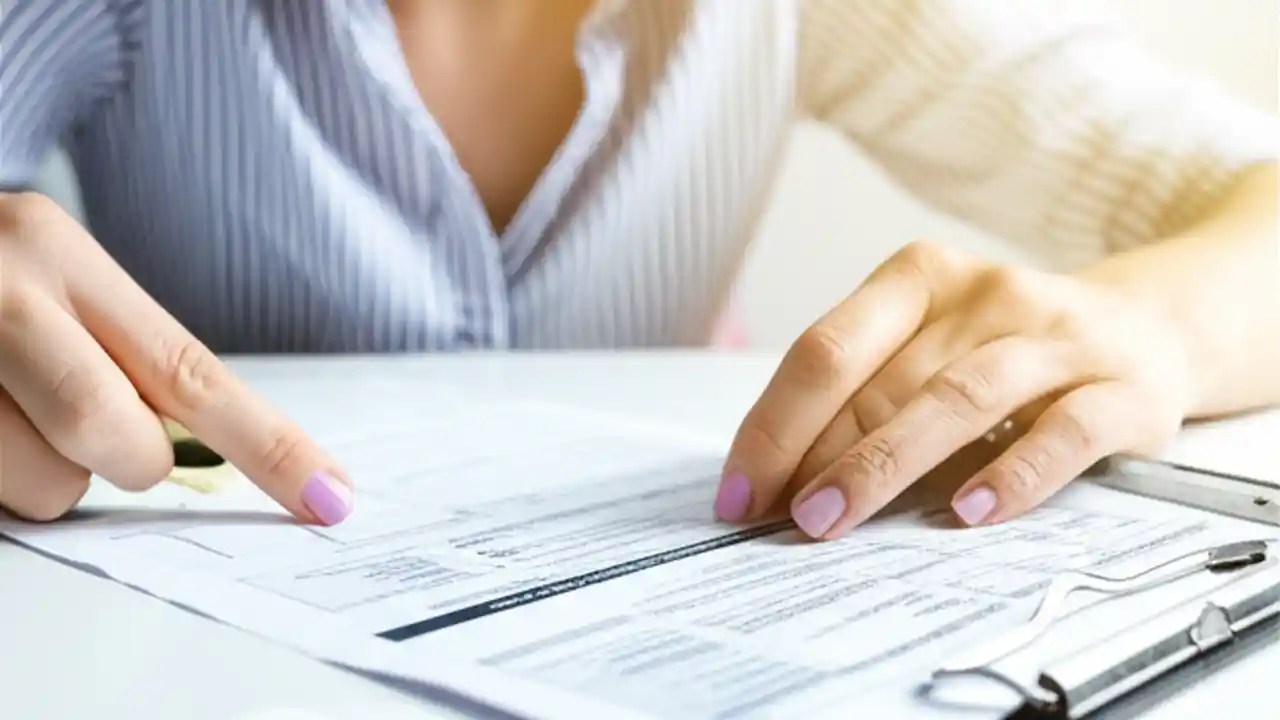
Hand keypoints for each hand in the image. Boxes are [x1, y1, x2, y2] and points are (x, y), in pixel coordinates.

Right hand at [0, 193, 352, 523]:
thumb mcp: (43, 285)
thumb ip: (122, 360)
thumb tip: (200, 458)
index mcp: (55, 250)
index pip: (193, 371)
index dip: (272, 445)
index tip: (333, 496)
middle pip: (118, 441)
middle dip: (119, 460)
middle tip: (76, 421)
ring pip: (42, 488)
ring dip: (32, 476)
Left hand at [717, 241, 1193, 538]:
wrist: (1149, 330)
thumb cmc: (1006, 350)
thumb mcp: (930, 349)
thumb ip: (865, 397)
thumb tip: (782, 481)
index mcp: (920, 277)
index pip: (827, 350)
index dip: (774, 423)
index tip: (739, 491)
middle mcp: (986, 295)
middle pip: (885, 378)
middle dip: (819, 454)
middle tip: (781, 518)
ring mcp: (1057, 337)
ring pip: (959, 397)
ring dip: (887, 462)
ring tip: (834, 518)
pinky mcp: (1123, 390)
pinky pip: (1063, 432)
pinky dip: (1015, 472)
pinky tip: (970, 511)